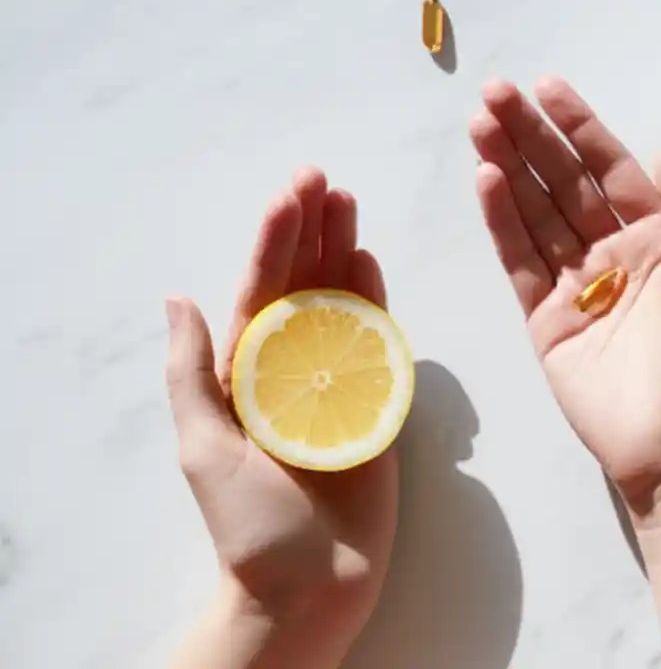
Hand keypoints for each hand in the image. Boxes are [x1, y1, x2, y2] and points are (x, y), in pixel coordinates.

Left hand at [164, 169, 395, 666]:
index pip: (266, 290)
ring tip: (351, 206)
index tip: (296, 189)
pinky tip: (373, 265)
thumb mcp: (201, 444)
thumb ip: (193, 372)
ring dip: (347, 254)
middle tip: (328, 181)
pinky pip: (379, 346)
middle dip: (316, 232)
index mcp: (250, 373)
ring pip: (344, 305)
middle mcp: (294, 368)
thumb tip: (179, 298)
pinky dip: (377, 304)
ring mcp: (339, 384)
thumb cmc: (247, 521)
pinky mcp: (377, 407)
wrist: (308, 583)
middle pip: (307, 286)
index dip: (278, 239)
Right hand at [470, 78, 660, 513]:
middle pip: (565, 183)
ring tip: (480, 124)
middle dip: (531, 137)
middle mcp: (615, 254)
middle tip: (495, 93)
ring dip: (508, 167)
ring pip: (536, 215)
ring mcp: (577, 287)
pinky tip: (486, 181)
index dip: (581, 128)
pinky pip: (520, 262)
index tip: (547, 87)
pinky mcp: (545, 321)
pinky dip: (502, 222)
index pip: (613, 170)